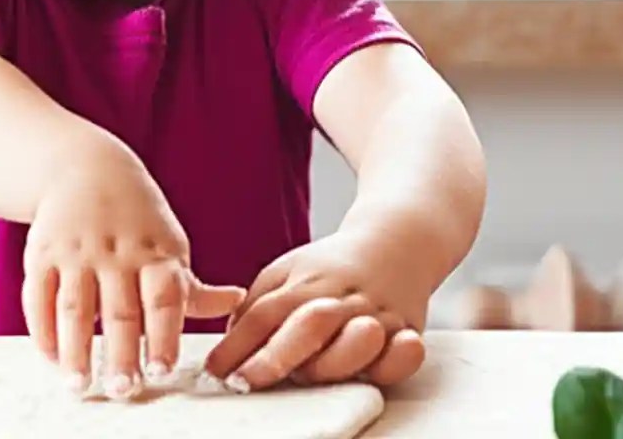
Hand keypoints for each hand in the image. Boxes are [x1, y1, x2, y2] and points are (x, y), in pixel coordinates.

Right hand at [21, 145, 244, 398]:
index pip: (164, 298)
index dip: (165, 334)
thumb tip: (236, 302)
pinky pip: (39, 296)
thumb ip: (193, 286)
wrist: (85, 167)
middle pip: (120, 310)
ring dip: (76, 350)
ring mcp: (77, 253)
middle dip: (122, 352)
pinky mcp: (42, 254)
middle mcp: (116, 253)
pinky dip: (43, 329)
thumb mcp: (169, 244)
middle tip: (124, 388)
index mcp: (155, 253)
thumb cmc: (136, 217)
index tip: (163, 369)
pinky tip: (52, 357)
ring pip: (75, 307)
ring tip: (80, 383)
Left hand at [203, 232, 428, 392]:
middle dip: (273, 357)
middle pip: (306, 327)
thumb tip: (229, 350)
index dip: (237, 345)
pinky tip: (375, 365)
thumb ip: (257, 308)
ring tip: (308, 374)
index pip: (264, 316)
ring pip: (355, 341)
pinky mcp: (406, 330)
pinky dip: (395, 359)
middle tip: (246, 380)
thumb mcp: (286, 273)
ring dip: (331, 361)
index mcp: (304, 284)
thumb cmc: (332, 267)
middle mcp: (339, 300)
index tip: (216, 371)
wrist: (395, 240)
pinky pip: (405, 352)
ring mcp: (375, 315)